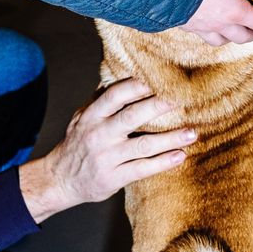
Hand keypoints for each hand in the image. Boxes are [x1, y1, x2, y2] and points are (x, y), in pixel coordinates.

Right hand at [18, 78, 196, 222]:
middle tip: (183, 98)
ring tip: (192, 132)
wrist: (60, 180)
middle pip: (132, 116)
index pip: (115, 95)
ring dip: (170, 138)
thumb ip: (103, 98)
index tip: (160, 77)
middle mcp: (99, 134)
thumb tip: (123, 71)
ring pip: (143, 145)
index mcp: (91, 115)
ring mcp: (107, 157)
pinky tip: (180, 156)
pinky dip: (163, 162)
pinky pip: (142, 169)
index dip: (137, 85)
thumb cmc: (79, 143)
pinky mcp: (114, 178)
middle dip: (159, 106)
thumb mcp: (83, 117)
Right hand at [181, 0, 252, 45]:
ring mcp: (204, 28)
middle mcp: (222, 25)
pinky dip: (217, 36)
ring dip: (237, 37)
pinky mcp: (189, 27)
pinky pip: (207, 38)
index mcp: (236, 13)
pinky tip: (215, 28)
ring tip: (241, 30)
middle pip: (245, 36)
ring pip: (226, 41)